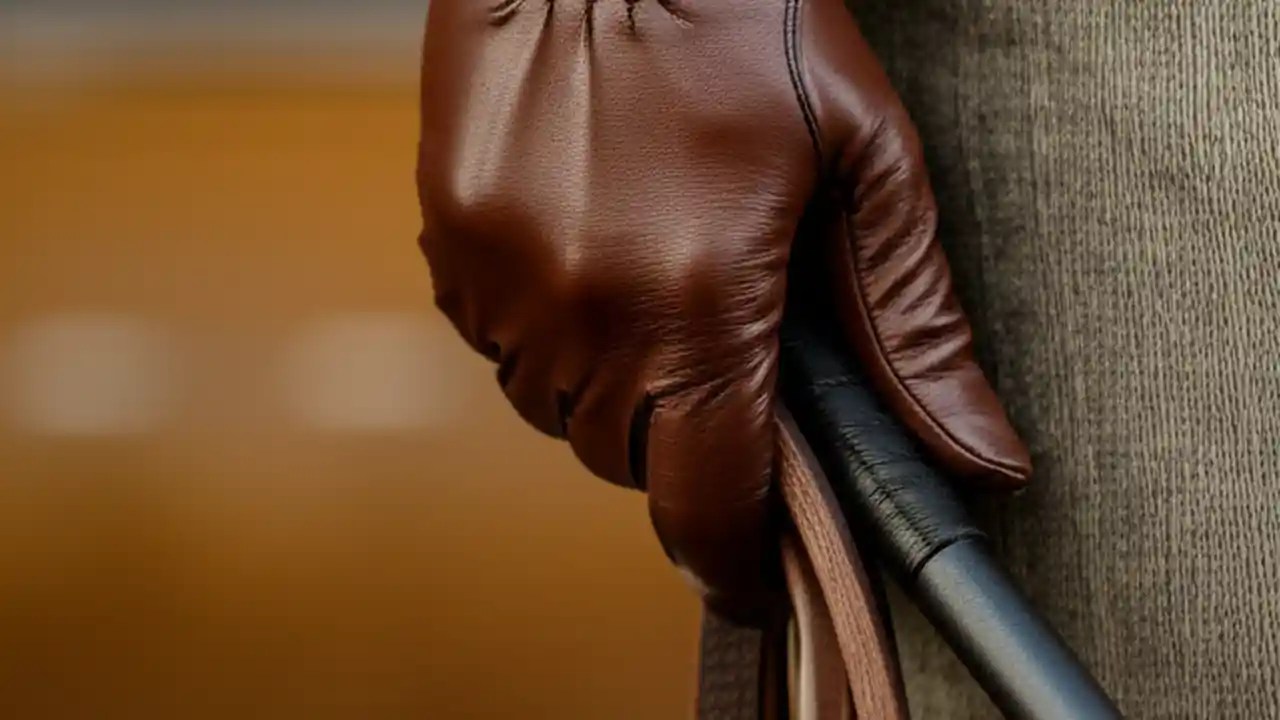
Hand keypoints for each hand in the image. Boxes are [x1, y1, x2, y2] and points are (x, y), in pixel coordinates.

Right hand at [417, 0, 1030, 619]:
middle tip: (722, 361)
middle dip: (681, 441)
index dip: (734, 553)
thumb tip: (975, 454)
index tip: (751, 566)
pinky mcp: (446, 234)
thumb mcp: (863, 160)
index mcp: (692, 298)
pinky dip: (550, 333)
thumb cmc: (743, 14)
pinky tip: (590, 252)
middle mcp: (577, 308)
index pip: (706, 497)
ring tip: (657, 290)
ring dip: (612, 387)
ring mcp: (496, 274)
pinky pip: (499, 341)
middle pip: (628, 461)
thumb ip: (912, 326)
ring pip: (558, 409)